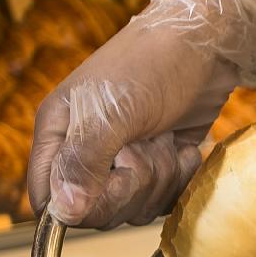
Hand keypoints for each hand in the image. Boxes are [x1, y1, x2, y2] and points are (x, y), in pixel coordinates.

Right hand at [28, 0, 255, 228]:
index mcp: (58, 134)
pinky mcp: (158, 165)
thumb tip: (62, 213)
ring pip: (135, 207)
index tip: (110, 178)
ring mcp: (123, 161)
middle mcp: (85, 151)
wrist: (208, 44)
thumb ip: (83, 162)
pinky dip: (179, 177)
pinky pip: (164, 200)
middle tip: (144, 143)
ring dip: (160, 175)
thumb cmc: (153, 64)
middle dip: (131, 183)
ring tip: (164, 137)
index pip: (47, 199)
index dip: (78, 204)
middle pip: (96, 210)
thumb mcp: (113, 111)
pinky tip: (183, 147)